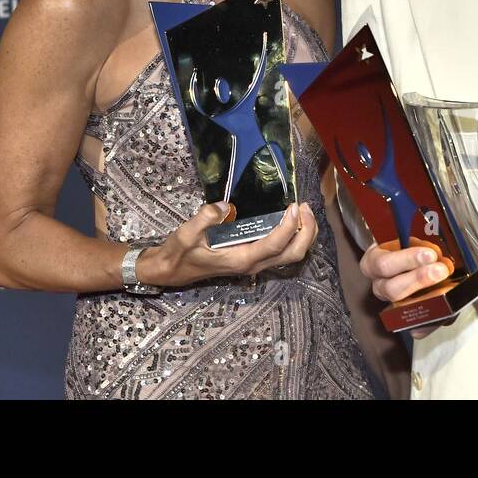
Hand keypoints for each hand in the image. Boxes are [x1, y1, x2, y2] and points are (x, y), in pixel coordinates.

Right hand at [137, 201, 316, 286]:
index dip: (289, 226)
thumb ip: (204, 219)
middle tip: (305, 206)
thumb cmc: (179, 253)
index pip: (274, 244)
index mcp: (240, 260)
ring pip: (292, 255)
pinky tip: (293, 220)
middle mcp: (253, 265)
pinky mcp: (253, 260)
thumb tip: (223, 206)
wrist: (172, 271)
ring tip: (304, 210)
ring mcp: (255, 264)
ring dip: (304, 234)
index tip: (294, 206)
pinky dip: (295, 236)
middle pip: (293, 254)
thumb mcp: (185, 234)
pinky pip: (283, 252)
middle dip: (306, 231)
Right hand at [359, 241, 453, 338]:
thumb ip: (421, 246)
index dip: (408, 260)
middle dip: (421, 279)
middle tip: (441, 270)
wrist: (405, 261)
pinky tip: (447, 309)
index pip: (383, 264)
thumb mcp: (409, 239)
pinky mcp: (406, 320)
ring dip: (431, 298)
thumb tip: (438, 255)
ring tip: (449, 288)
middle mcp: (379, 287)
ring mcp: (390, 305)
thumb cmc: (406, 248)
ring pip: (406, 309)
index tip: (430, 254)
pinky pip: (417, 328)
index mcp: (373, 263)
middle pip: (394, 289)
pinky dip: (434, 319)